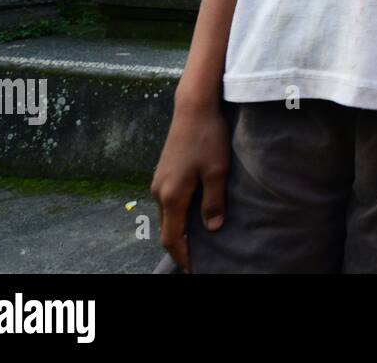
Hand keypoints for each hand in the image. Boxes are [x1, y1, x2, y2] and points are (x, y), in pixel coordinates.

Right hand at [150, 101, 230, 273]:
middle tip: (200, 257)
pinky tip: (195, 211)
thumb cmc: (208, 138)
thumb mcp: (217, 171)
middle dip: (181, 245)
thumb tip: (213, 229)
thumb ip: (213, 203)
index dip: (182, 256)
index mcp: (172, 195)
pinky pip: (169, 200)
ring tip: (200, 237)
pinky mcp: (164, 170)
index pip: (172, 238)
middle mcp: (159, 190)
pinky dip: (179, 213)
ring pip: (168, 214)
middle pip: (167, 228)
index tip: (194, 269)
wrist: (194, 107)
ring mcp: (159, 180)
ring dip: (180, 228)